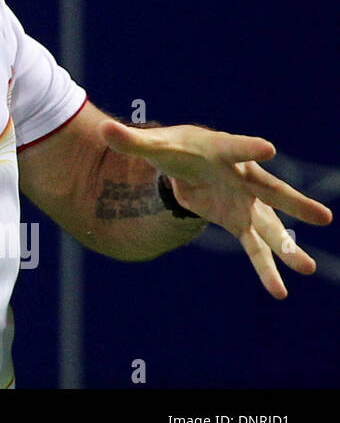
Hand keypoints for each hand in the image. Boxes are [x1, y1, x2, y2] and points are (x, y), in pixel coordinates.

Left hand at [100, 121, 332, 298]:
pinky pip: (255, 248)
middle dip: (292, 202)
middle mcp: (243, 176)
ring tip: (307, 268)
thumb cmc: (176, 148)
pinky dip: (265, 268)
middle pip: (270, 190)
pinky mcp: (240, 221)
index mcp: (221, 150)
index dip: (249, 148)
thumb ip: (130, 140)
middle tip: (321, 216)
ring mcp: (246, 201)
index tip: (268, 149)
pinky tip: (279, 292)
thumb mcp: (153, 145)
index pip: (236, 147)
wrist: (190, 161)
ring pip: (270, 226)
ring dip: (287, 247)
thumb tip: (103, 130)